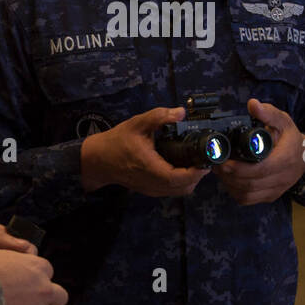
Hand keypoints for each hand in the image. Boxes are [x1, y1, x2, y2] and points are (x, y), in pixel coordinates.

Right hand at [80, 106, 209, 195]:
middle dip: (197, 175)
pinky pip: (171, 191)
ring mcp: (150, 188)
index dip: (195, 173)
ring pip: (178, 192)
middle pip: (182, 188)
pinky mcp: (149, 189)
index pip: (177, 178)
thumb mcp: (137, 123)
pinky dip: (181, 183)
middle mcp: (151, 182)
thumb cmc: (117, 141)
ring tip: (195, 163)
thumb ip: (159, 116)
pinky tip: (183, 168)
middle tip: (204, 159)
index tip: (205, 162)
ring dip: (190, 180)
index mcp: (149, 167)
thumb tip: (180, 113)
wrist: (98, 159)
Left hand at [214, 99, 304, 205]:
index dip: (240, 168)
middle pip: (251, 184)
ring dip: (230, 184)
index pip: (261, 170)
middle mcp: (282, 178)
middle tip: (215, 164)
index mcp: (285, 159)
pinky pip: (249, 199)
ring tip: (219, 171)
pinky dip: (235, 192)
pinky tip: (228, 180)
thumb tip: (252, 104)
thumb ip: (268, 113)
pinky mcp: (270, 196)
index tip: (224, 162)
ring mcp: (276, 190)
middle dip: (229, 176)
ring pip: (248, 194)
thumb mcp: (283, 121)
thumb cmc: (291, 138)